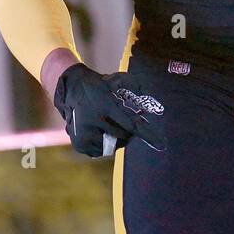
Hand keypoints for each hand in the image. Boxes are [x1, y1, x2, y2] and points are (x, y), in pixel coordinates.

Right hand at [53, 63, 167, 157]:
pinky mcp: (79, 143)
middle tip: (123, 124)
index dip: (147, 135)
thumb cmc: (100, 85)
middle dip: (127, 132)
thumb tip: (155, 103)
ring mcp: (85, 133)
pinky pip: (99, 152)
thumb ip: (136, 89)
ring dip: (114, 139)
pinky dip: (102, 145)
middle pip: (122, 136)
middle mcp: (94, 120)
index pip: (131, 124)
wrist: (72, 87)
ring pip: (111, 146)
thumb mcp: (117, 81)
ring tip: (107, 126)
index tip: (162, 144)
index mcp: (105, 105)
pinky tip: (98, 132)